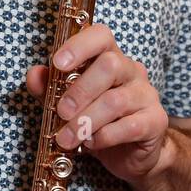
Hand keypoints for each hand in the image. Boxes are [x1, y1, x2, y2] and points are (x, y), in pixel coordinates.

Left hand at [26, 22, 170, 183]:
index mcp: (109, 58)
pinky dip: (105, 136)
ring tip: (68, 138)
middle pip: (110, 65)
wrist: (130, 154)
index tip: (58, 64)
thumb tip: (34, 75)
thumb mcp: (68, 104)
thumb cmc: (97, 121)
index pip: (101, 35)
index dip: (79, 46)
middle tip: (61, 112)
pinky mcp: (156, 120)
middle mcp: (131, 71)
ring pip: (116, 100)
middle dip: (80, 91)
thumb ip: (50, 88)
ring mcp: (146, 94)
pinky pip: (130, 126)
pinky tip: (92, 142)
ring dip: (86, 121)